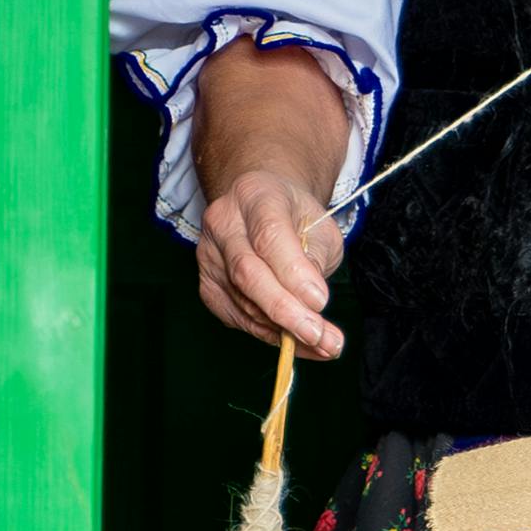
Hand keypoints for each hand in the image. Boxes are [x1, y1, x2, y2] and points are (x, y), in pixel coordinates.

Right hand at [191, 39, 355, 354]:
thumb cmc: (297, 203)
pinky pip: (227, 309)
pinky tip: (287, 342)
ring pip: (237, 295)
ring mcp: (208, 249)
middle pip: (250, 272)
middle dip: (290, 313)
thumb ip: (320, 246)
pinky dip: (258, 328)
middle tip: (327, 341)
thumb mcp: (322, 213)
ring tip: (320, 349)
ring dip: (278, 328)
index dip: (294, 272)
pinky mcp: (203, 274)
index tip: (322, 303)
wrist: (254, 181)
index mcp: (258, 193)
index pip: (270, 237)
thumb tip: (314, 287)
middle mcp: (224, 220)